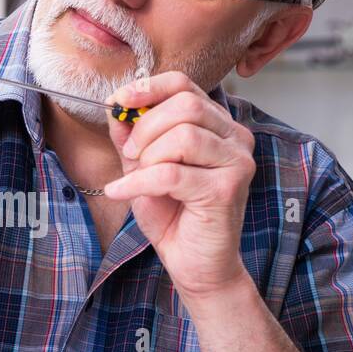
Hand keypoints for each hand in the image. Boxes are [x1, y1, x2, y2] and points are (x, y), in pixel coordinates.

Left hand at [102, 72, 255, 302]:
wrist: (195, 265)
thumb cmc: (174, 217)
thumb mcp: (144, 168)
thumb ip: (132, 136)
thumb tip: (115, 107)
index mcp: (218, 126)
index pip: (185, 85)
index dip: (149, 87)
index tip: (119, 100)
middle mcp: (235, 138)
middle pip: (185, 105)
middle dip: (145, 127)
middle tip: (130, 155)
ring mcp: (237, 162)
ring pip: (183, 136)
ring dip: (148, 157)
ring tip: (136, 178)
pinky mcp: (227, 189)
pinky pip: (172, 173)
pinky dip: (138, 183)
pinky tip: (121, 193)